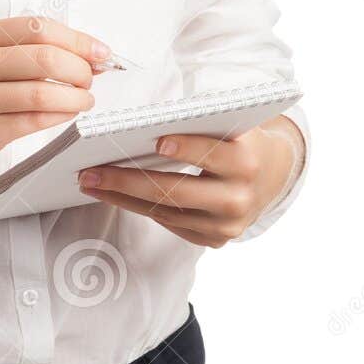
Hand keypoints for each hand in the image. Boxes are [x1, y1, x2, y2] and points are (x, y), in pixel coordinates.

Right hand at [0, 14, 109, 180]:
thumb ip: (37, 50)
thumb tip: (93, 54)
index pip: (39, 28)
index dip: (78, 40)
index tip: (100, 52)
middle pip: (45, 58)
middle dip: (80, 69)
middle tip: (90, 78)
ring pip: (43, 94)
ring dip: (75, 97)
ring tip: (84, 98)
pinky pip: (35, 121)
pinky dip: (61, 116)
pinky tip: (68, 112)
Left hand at [76, 115, 305, 247]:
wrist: (273, 174)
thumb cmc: (239, 139)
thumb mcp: (231, 124)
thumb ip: (200, 124)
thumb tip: (145, 124)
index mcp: (247, 162)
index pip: (214, 154)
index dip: (188, 147)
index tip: (157, 140)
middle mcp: (239, 198)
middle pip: (177, 191)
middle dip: (128, 181)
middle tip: (91, 171)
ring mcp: (227, 225)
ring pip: (167, 212)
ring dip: (123, 197)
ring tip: (91, 182)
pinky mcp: (215, 239)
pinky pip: (171, 224)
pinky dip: (140, 208)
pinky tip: (114, 195)